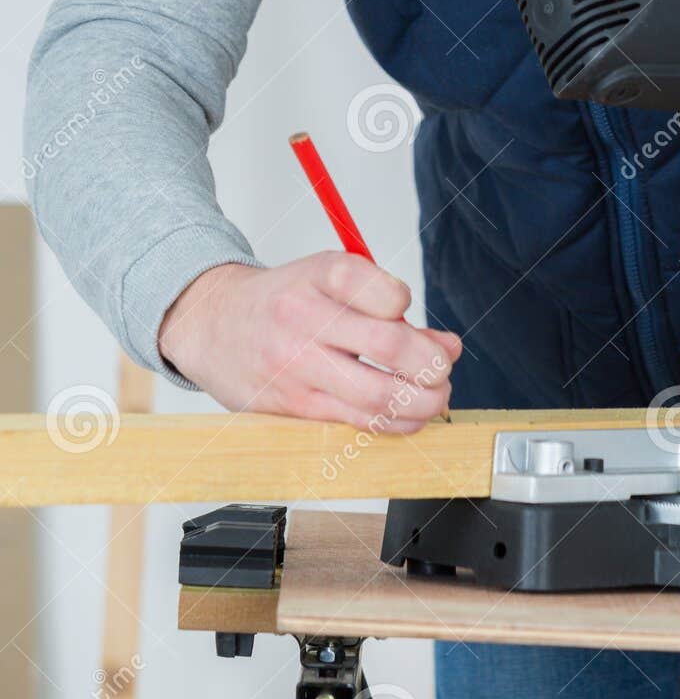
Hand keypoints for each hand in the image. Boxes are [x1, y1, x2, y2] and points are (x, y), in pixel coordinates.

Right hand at [157, 253, 460, 431]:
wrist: (212, 324)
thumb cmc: (283, 300)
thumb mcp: (329, 281)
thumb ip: (388, 307)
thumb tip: (448, 347)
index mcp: (320, 275)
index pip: (383, 289)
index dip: (406, 304)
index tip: (407, 309)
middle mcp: (305, 318)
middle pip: (389, 345)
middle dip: (431, 364)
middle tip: (443, 369)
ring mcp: (296, 365)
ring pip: (377, 393)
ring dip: (422, 402)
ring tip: (436, 397)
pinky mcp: (293, 405)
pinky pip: (355, 421)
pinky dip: (394, 422)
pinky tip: (409, 416)